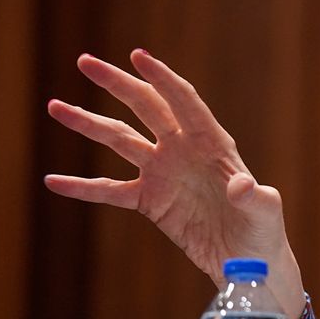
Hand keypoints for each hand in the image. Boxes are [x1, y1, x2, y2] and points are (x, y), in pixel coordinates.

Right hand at [45, 50, 305, 318]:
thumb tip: (241, 187)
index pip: (185, 102)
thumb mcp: (266, 212)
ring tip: (55, 106)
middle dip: (117, 84)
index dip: (163, 79)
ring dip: (88, 124)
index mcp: (213, 144)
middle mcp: (184, 150)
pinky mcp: (150, 201)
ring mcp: (164, 173)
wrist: (249, 262)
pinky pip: (111, 191)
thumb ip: (254, 197)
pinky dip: (83, 188)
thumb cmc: (264, 231)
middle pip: (146, 108)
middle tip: (85, 61)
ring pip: (120, 140)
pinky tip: (53, 181)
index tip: (138, 57)